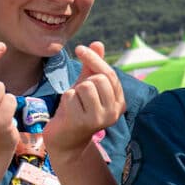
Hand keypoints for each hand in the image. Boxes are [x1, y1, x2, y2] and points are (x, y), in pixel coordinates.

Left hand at [44, 43, 125, 158]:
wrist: (65, 141)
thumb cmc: (76, 111)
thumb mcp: (85, 86)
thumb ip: (93, 66)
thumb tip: (98, 43)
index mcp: (119, 102)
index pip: (109, 74)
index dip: (94, 59)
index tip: (80, 48)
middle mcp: (114, 112)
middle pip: (98, 79)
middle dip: (83, 81)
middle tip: (79, 96)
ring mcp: (100, 118)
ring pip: (86, 86)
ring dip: (74, 92)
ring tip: (74, 105)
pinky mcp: (84, 122)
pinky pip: (71, 96)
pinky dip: (65, 100)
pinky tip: (67, 113)